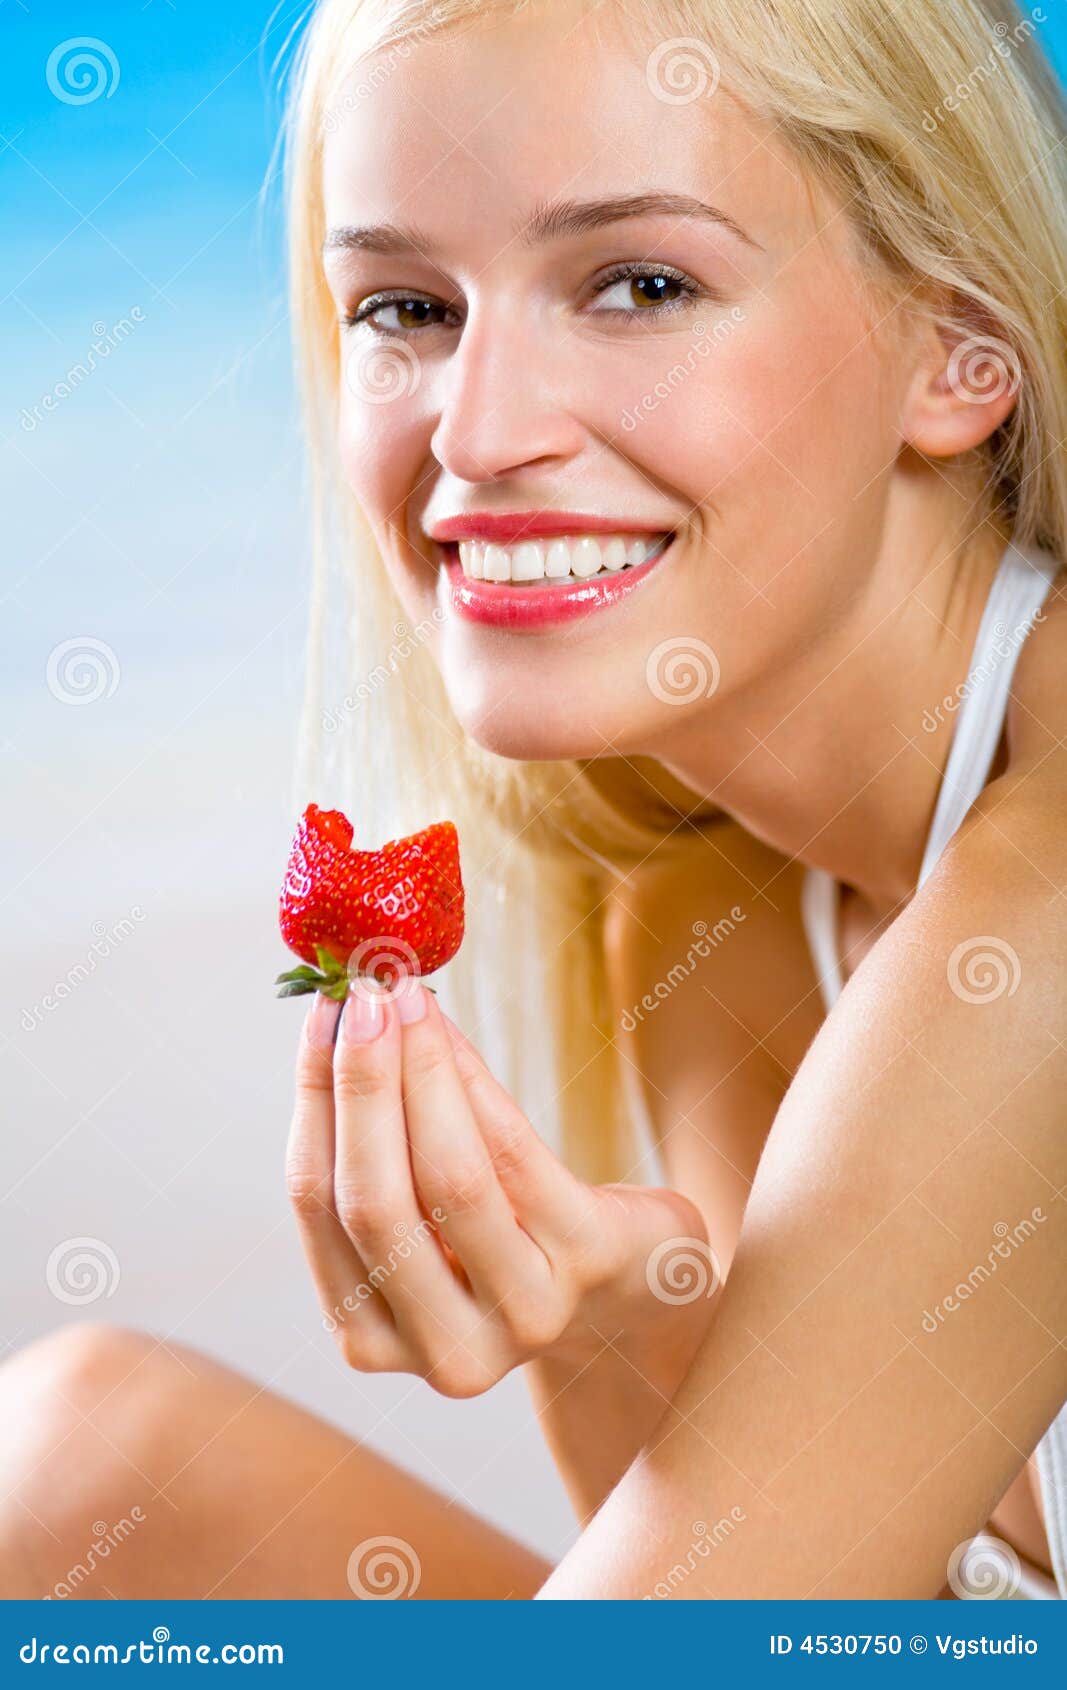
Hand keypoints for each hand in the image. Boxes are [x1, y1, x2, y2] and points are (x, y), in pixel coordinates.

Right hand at [285, 979, 716, 1397]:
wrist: (632, 1284)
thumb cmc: (507, 1235)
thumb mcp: (428, 1211)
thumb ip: (379, 1144)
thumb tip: (342, 1014)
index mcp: (372, 1339)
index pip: (320, 1207)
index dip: (313, 1105)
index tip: (316, 1021)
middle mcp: (445, 1350)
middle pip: (374, 1203)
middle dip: (360, 1088)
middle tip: (357, 998)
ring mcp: (522, 1315)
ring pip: (447, 1178)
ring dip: (418, 1072)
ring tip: (404, 997)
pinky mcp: (587, 1264)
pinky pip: (515, 1156)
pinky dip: (473, 1082)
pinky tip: (449, 1030)